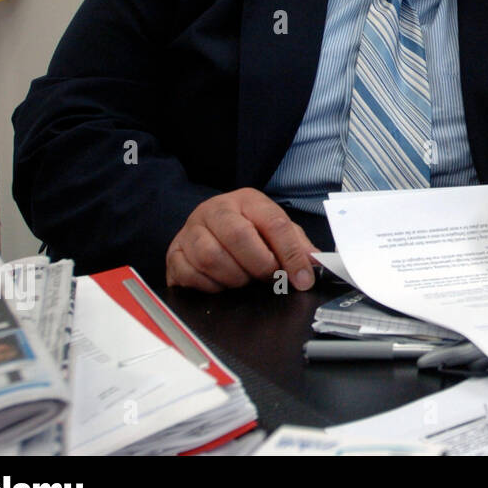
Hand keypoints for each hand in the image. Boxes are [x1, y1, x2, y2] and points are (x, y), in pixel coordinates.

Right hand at [166, 188, 318, 292]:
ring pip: (210, 257)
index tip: (302, 279)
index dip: (291, 254)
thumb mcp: (276, 230)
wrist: (207, 226)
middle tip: (268, 278)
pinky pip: (189, 274)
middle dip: (259, 265)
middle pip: (238, 237)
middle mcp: (215, 210)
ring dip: (234, 277)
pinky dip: (210, 286)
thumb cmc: (248, 229)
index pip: (274, 223)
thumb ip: (297, 245)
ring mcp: (190, 231)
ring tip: (244, 280)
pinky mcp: (173, 253)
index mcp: (248, 201)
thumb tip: (315, 264)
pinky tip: (221, 284)